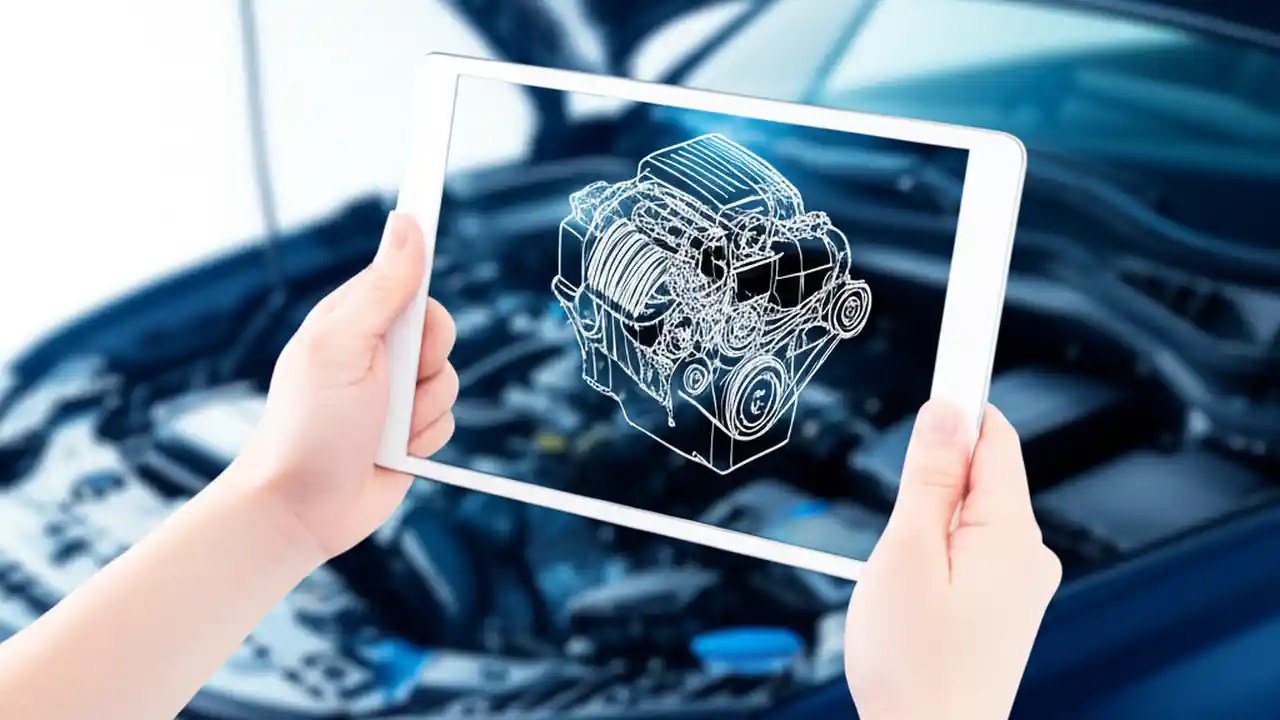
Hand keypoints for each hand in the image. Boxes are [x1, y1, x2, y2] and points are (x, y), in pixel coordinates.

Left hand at [232, 211, 457, 561]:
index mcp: (355, 317)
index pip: (404, 266)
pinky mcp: (414, 429)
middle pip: (443, 327)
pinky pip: (450, 419)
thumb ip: (383, 289)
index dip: (422, 234)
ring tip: (380, 426)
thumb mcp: (343, 347)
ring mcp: (396, 390)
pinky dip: (426, 437)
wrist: (303, 509)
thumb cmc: (307, 426)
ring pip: (452, 378)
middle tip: (388, 378)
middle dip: (427, 359)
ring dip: (422, 409)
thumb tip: (406, 225)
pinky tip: (392, 449)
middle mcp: (379, 349)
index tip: (436, 179)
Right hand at [845, 401, 1060, 719]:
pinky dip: (938, 550)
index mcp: (1010, 534)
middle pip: (979, 471)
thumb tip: (948, 412)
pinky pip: (971, 546)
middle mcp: (1029, 553)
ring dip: (928, 522)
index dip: (959, 398)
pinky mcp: (1005, 601)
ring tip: (902, 576)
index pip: (993, 434)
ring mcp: (1020, 580)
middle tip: (895, 528)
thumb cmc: (915, 668)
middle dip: (929, 481)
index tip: (948, 351)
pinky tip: (916, 592)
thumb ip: (928, 479)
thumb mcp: (906, 556)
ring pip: (969, 511)